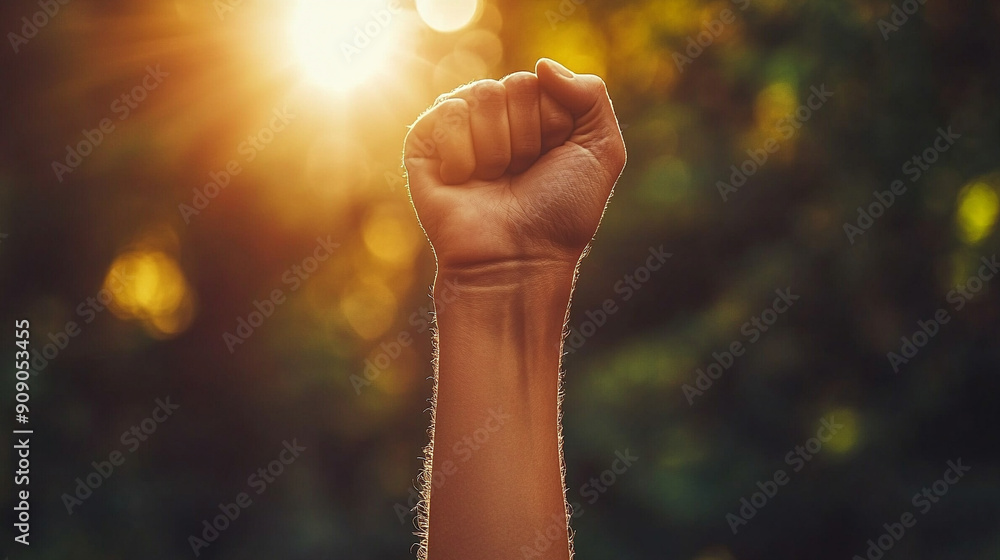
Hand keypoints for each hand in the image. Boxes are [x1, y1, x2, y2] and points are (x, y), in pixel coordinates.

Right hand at [403, 58, 625, 274]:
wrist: (518, 258)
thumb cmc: (560, 214)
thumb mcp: (602, 151)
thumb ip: (591, 94)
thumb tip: (542, 64)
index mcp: (535, 116)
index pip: (542, 82)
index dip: (552, 124)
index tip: (549, 162)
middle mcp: (497, 119)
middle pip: (514, 85)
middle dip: (526, 137)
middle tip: (520, 176)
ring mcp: (459, 129)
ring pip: (481, 95)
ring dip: (497, 149)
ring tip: (493, 182)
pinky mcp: (424, 143)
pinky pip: (448, 113)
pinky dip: (463, 154)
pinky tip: (463, 182)